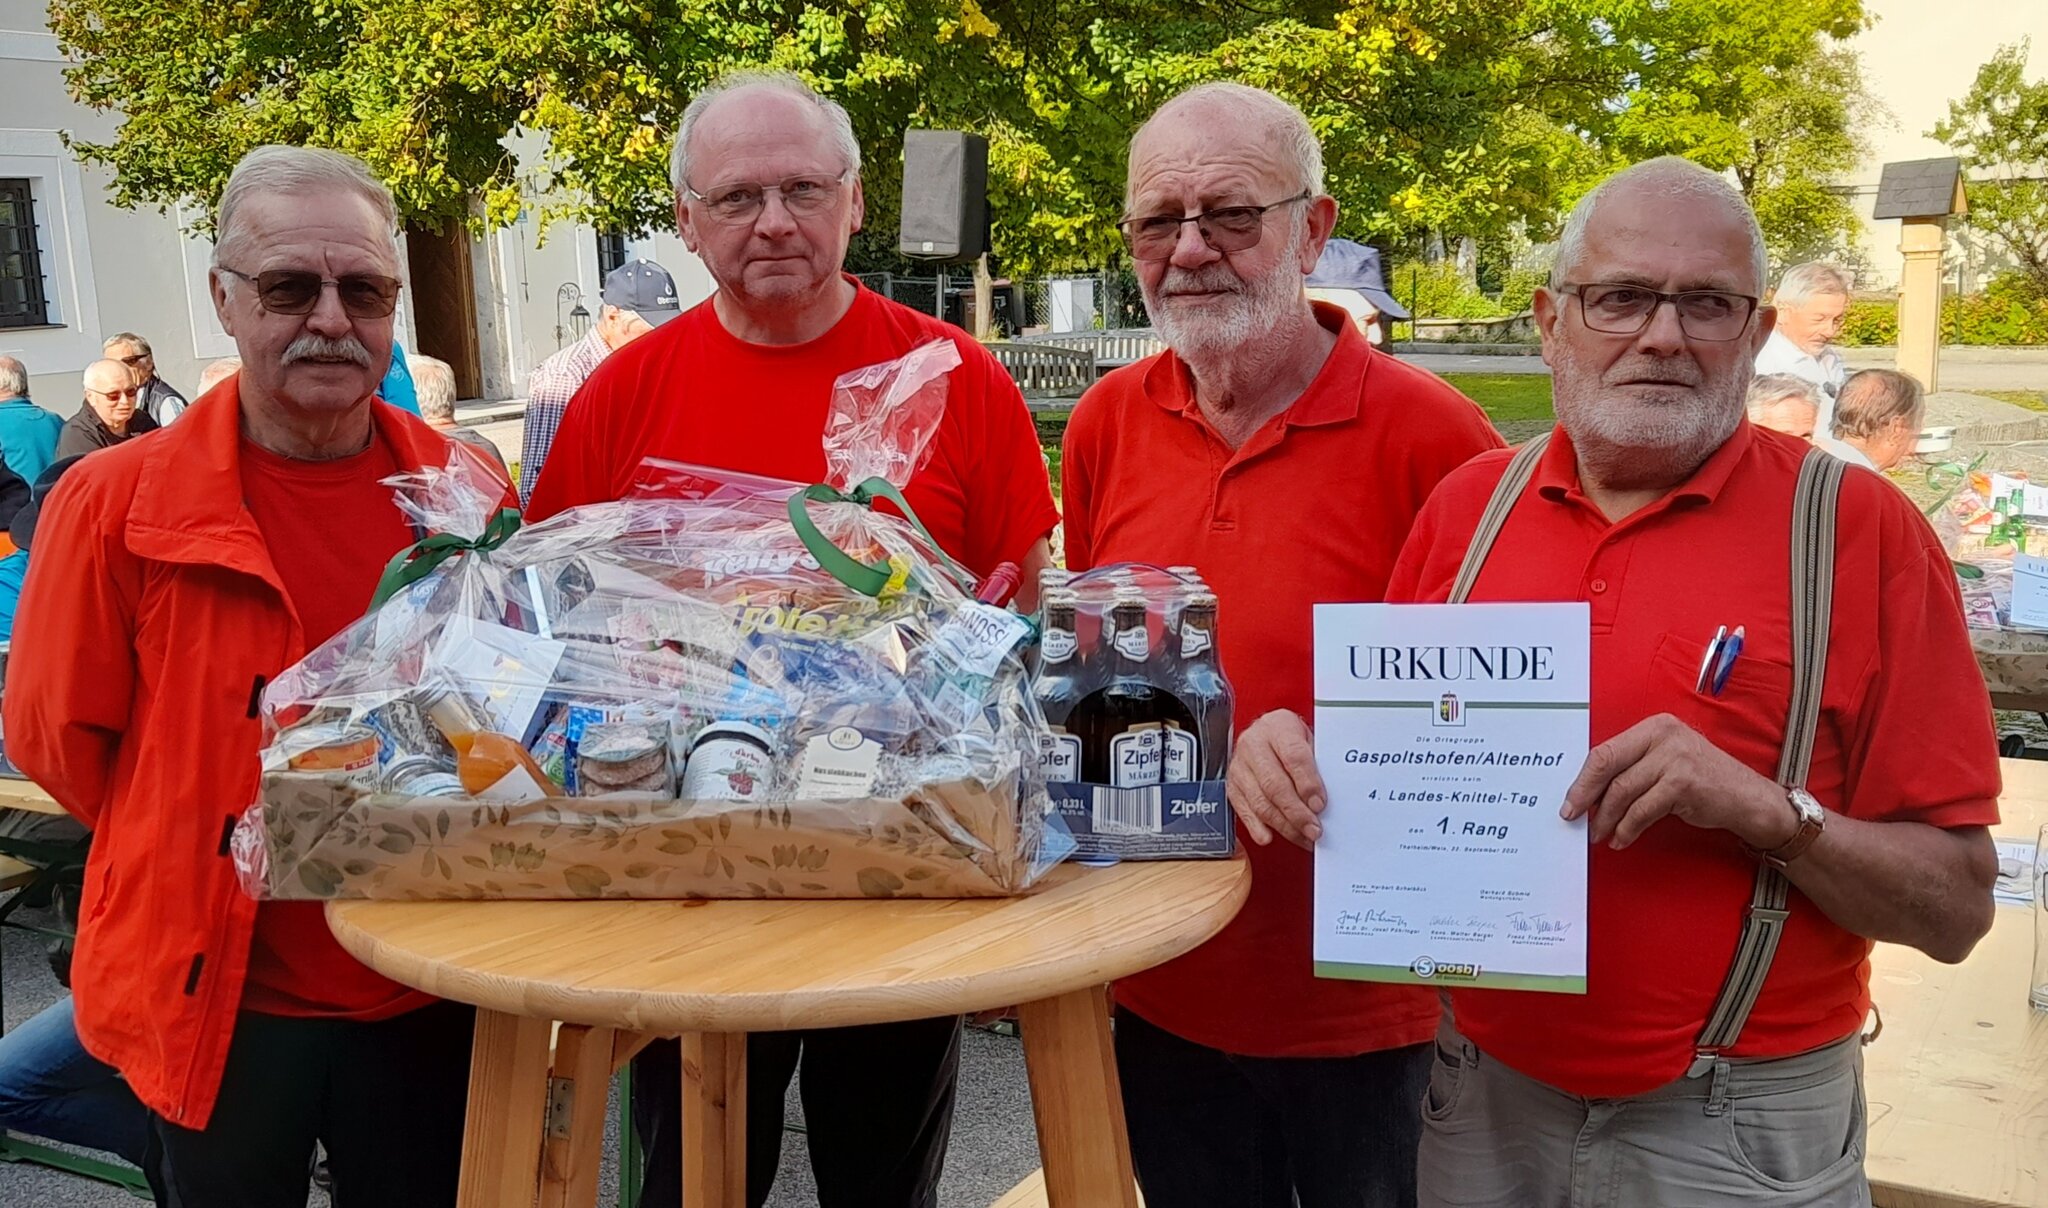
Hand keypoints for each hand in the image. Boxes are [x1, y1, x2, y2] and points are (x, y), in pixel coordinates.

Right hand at [1227, 710, 1326, 849]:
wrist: (1267, 732)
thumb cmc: (1291, 738)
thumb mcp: (1310, 739)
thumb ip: (1318, 764)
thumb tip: (1325, 798)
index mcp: (1278, 727)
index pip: (1294, 757)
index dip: (1307, 784)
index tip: (1320, 804)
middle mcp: (1254, 744)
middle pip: (1274, 784)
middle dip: (1296, 812)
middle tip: (1314, 829)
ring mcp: (1239, 766)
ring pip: (1260, 801)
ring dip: (1283, 824)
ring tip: (1302, 836)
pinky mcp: (1232, 785)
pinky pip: (1243, 809)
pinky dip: (1256, 826)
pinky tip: (1269, 836)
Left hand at [1562, 714, 1797, 850]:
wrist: (1748, 799)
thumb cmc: (1703, 781)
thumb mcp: (1665, 762)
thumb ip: (1633, 767)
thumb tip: (1589, 793)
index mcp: (1654, 726)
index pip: (1605, 751)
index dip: (1582, 779)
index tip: (1570, 800)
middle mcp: (1663, 735)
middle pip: (1607, 765)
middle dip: (1586, 796)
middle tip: (1573, 817)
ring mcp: (1675, 757)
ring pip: (1623, 791)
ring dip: (1607, 819)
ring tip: (1600, 834)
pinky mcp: (1684, 783)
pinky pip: (1642, 810)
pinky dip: (1627, 828)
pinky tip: (1622, 839)